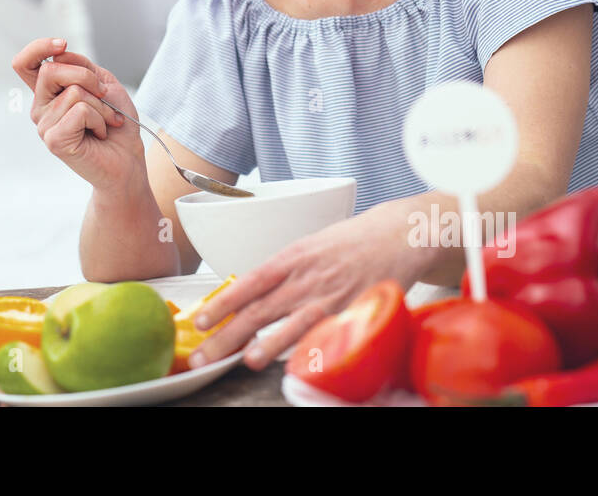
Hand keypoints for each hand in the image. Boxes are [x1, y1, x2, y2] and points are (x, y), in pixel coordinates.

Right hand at [11, 37, 144, 191]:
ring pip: (73, 92)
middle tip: (104, 95)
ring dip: (101, 105)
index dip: (38, 48)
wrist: (128, 159)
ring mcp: (44, 125)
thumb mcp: (104, 83)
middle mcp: (41, 108)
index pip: (25, 64)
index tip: (62, 44)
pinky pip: (80, 111)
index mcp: (49, 93)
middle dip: (86, 76)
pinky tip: (99, 133)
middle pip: (49, 70)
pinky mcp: (54, 140)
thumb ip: (81, 66)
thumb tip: (59, 54)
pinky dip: (99, 119)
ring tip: (105, 121)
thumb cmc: (117, 123)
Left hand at [185, 206, 427, 370]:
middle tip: (203, 356)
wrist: (397, 234)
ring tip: (245, 360)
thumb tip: (249, 295)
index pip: (248, 282)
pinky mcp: (354, 311)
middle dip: (228, 335)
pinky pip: (328, 334)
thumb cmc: (350, 242)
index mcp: (291, 257)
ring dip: (267, 345)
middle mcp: (306, 277)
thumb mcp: (308, 246)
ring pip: (292, 324)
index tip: (200, 321)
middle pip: (260, 309)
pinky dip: (310, 350)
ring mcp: (331, 296)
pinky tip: (296, 363)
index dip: (222, 303)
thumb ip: (282, 271)